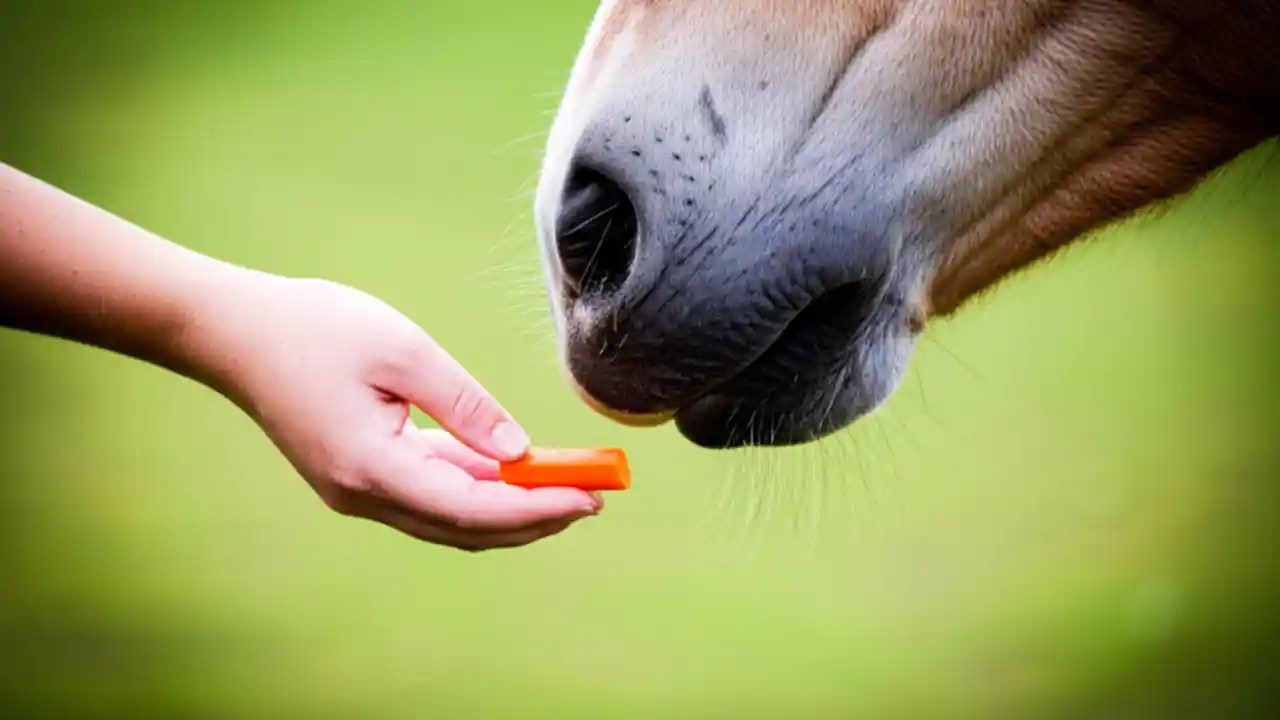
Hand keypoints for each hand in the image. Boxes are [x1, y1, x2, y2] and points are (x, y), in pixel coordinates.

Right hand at [194, 274, 602, 550]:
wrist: (233, 333)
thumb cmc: (315, 329)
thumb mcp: (404, 351)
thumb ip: (465, 406)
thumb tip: (519, 453)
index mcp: (373, 468)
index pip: (474, 510)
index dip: (538, 509)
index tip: (590, 497)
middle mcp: (364, 495)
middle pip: (467, 528)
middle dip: (534, 517)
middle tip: (592, 496)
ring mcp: (356, 492)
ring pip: (449, 519)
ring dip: (509, 508)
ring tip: (565, 484)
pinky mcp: (355, 477)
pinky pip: (428, 497)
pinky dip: (475, 491)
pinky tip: (511, 472)